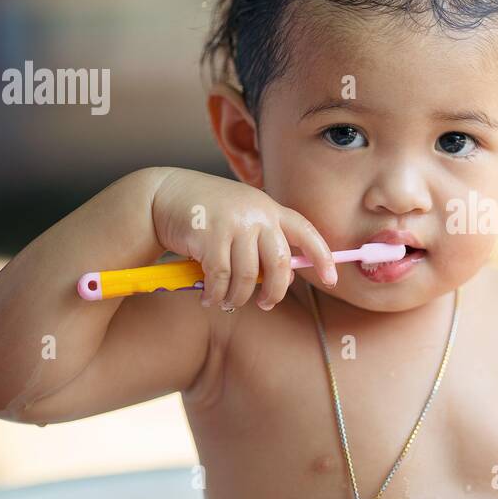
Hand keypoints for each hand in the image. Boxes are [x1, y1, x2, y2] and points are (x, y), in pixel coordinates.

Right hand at [150, 168, 336, 310]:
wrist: (165, 194)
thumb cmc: (208, 214)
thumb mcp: (242, 219)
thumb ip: (264, 242)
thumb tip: (286, 279)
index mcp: (269, 208)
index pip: (306, 232)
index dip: (323, 258)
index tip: (333, 280)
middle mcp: (256, 213)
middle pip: (280, 263)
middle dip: (275, 291)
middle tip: (265, 303)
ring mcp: (234, 223)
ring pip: (248, 276)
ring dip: (238, 297)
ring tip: (227, 301)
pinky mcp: (209, 236)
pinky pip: (221, 278)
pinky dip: (216, 294)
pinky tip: (209, 297)